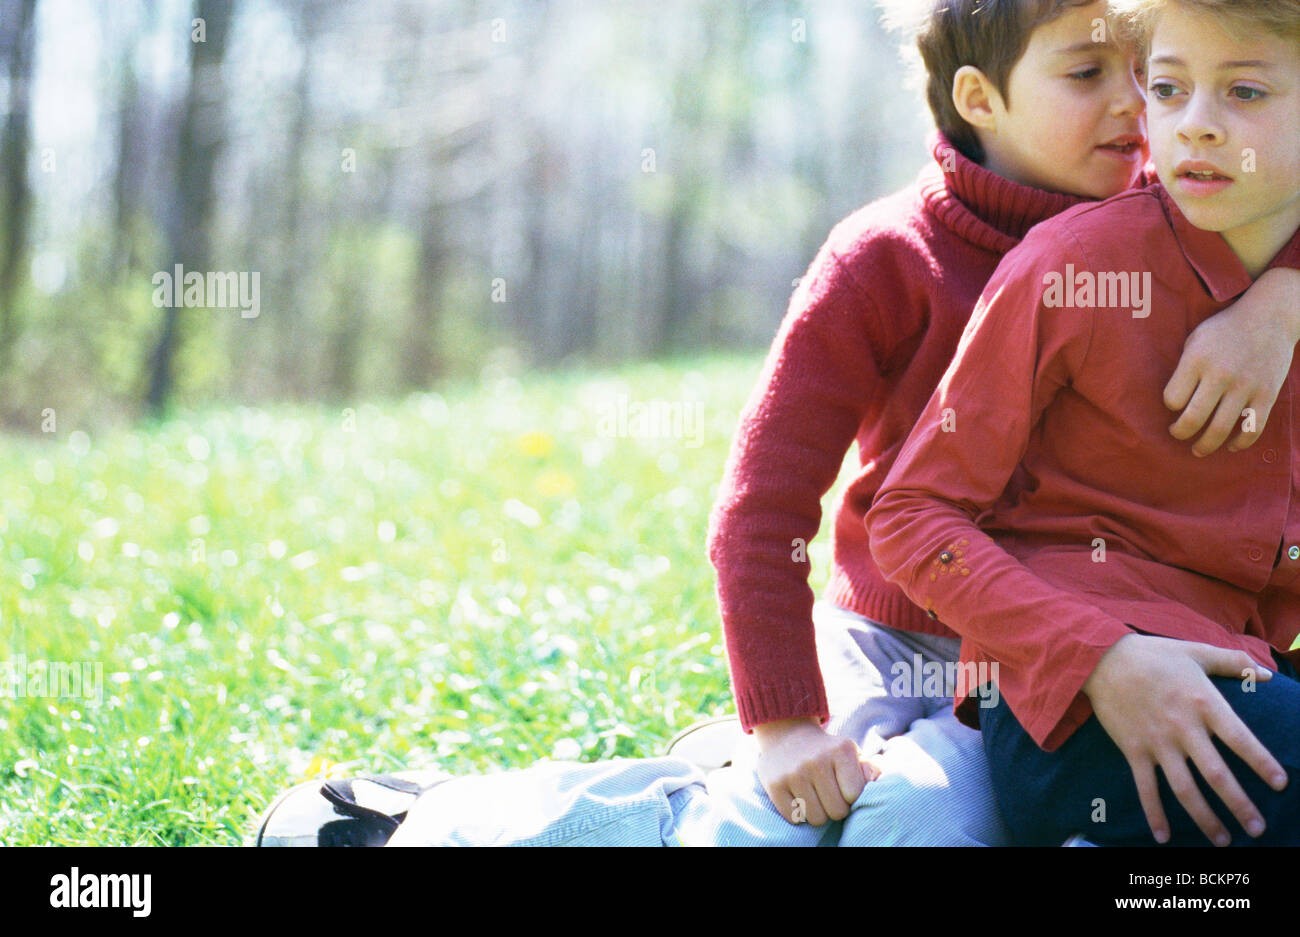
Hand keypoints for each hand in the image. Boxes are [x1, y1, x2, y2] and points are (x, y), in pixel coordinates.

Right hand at [753, 717, 878, 825]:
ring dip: (817, 812)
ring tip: (813, 795)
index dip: (850, 796)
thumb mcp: (850, 753)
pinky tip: (797, 795)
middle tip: (827, 793)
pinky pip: (794, 818)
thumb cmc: (827, 752)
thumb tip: (873, 781)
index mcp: (841, 750)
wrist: (786, 735)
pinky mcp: (774, 785)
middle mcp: (816, 760)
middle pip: (837, 811)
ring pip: (816, 818)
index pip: (854, 796)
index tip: (843, 787)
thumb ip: (869, 769)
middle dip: (834, 807)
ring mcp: (793, 773)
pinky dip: (798, 812)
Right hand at [1082, 634, 1286, 844]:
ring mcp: (1157, 742)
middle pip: (1216, 774)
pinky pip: (1145, 788)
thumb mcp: (1196, 652)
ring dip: (1205, 817)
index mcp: (1203, 702)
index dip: (1262, 763)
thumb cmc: (1153, 654)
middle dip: (1239, 805)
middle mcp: (1183, 727)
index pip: (1240, 739)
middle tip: (1258, 829)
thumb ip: (1233, 663)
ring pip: (1184, 788)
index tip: (1280, 784)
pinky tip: (1164, 837)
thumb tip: (1268, 674)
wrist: (1101, 658)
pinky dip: (1154, 813)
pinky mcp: (1134, 749)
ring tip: (1223, 840)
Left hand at [1164, 267, 1299, 455]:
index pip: (1172, 399)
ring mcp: (1246, 386)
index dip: (1170, 406)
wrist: (1270, 317)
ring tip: (1198, 449)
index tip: (1175, 404)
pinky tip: (1230, 446)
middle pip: (1193, 419)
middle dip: (1180, 433)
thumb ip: (1183, 369)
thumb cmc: (1224, 331)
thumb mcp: (1195, 340)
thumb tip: (1172, 404)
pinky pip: (1252, 429)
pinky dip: (1240, 444)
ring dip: (1205, 446)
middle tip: (1177, 434)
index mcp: (1197, 359)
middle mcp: (1221, 374)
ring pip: (1220, 429)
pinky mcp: (1267, 394)